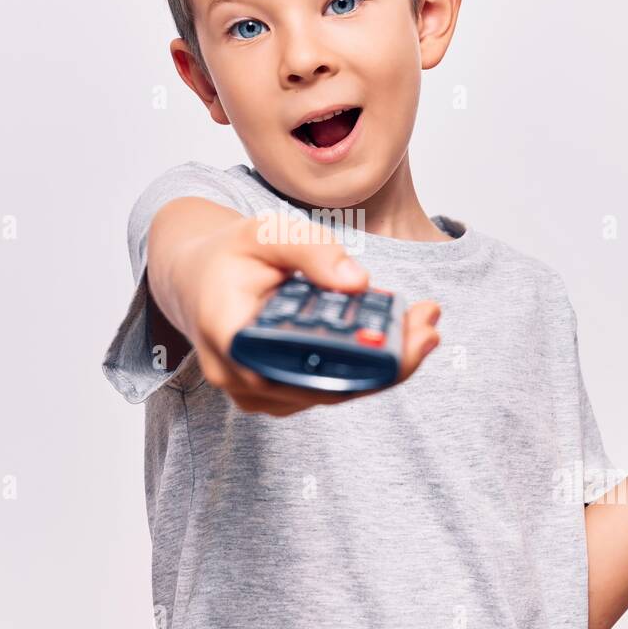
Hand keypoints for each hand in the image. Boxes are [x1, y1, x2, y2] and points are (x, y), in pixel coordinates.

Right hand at [169, 212, 441, 415]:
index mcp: (230, 334)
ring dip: (384, 365)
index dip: (347, 363)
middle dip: (385, 363)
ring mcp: (258, 394)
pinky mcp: (279, 396)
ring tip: (425, 326)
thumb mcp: (265, 232)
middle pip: (323, 387)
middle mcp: (240, 376)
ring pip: (331, 393)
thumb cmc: (232, 255)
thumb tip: (358, 283)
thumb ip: (311, 250)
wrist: (198, 280)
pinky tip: (401, 338)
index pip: (291, 365)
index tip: (393, 342)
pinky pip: (327, 389)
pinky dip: (366, 367)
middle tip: (429, 329)